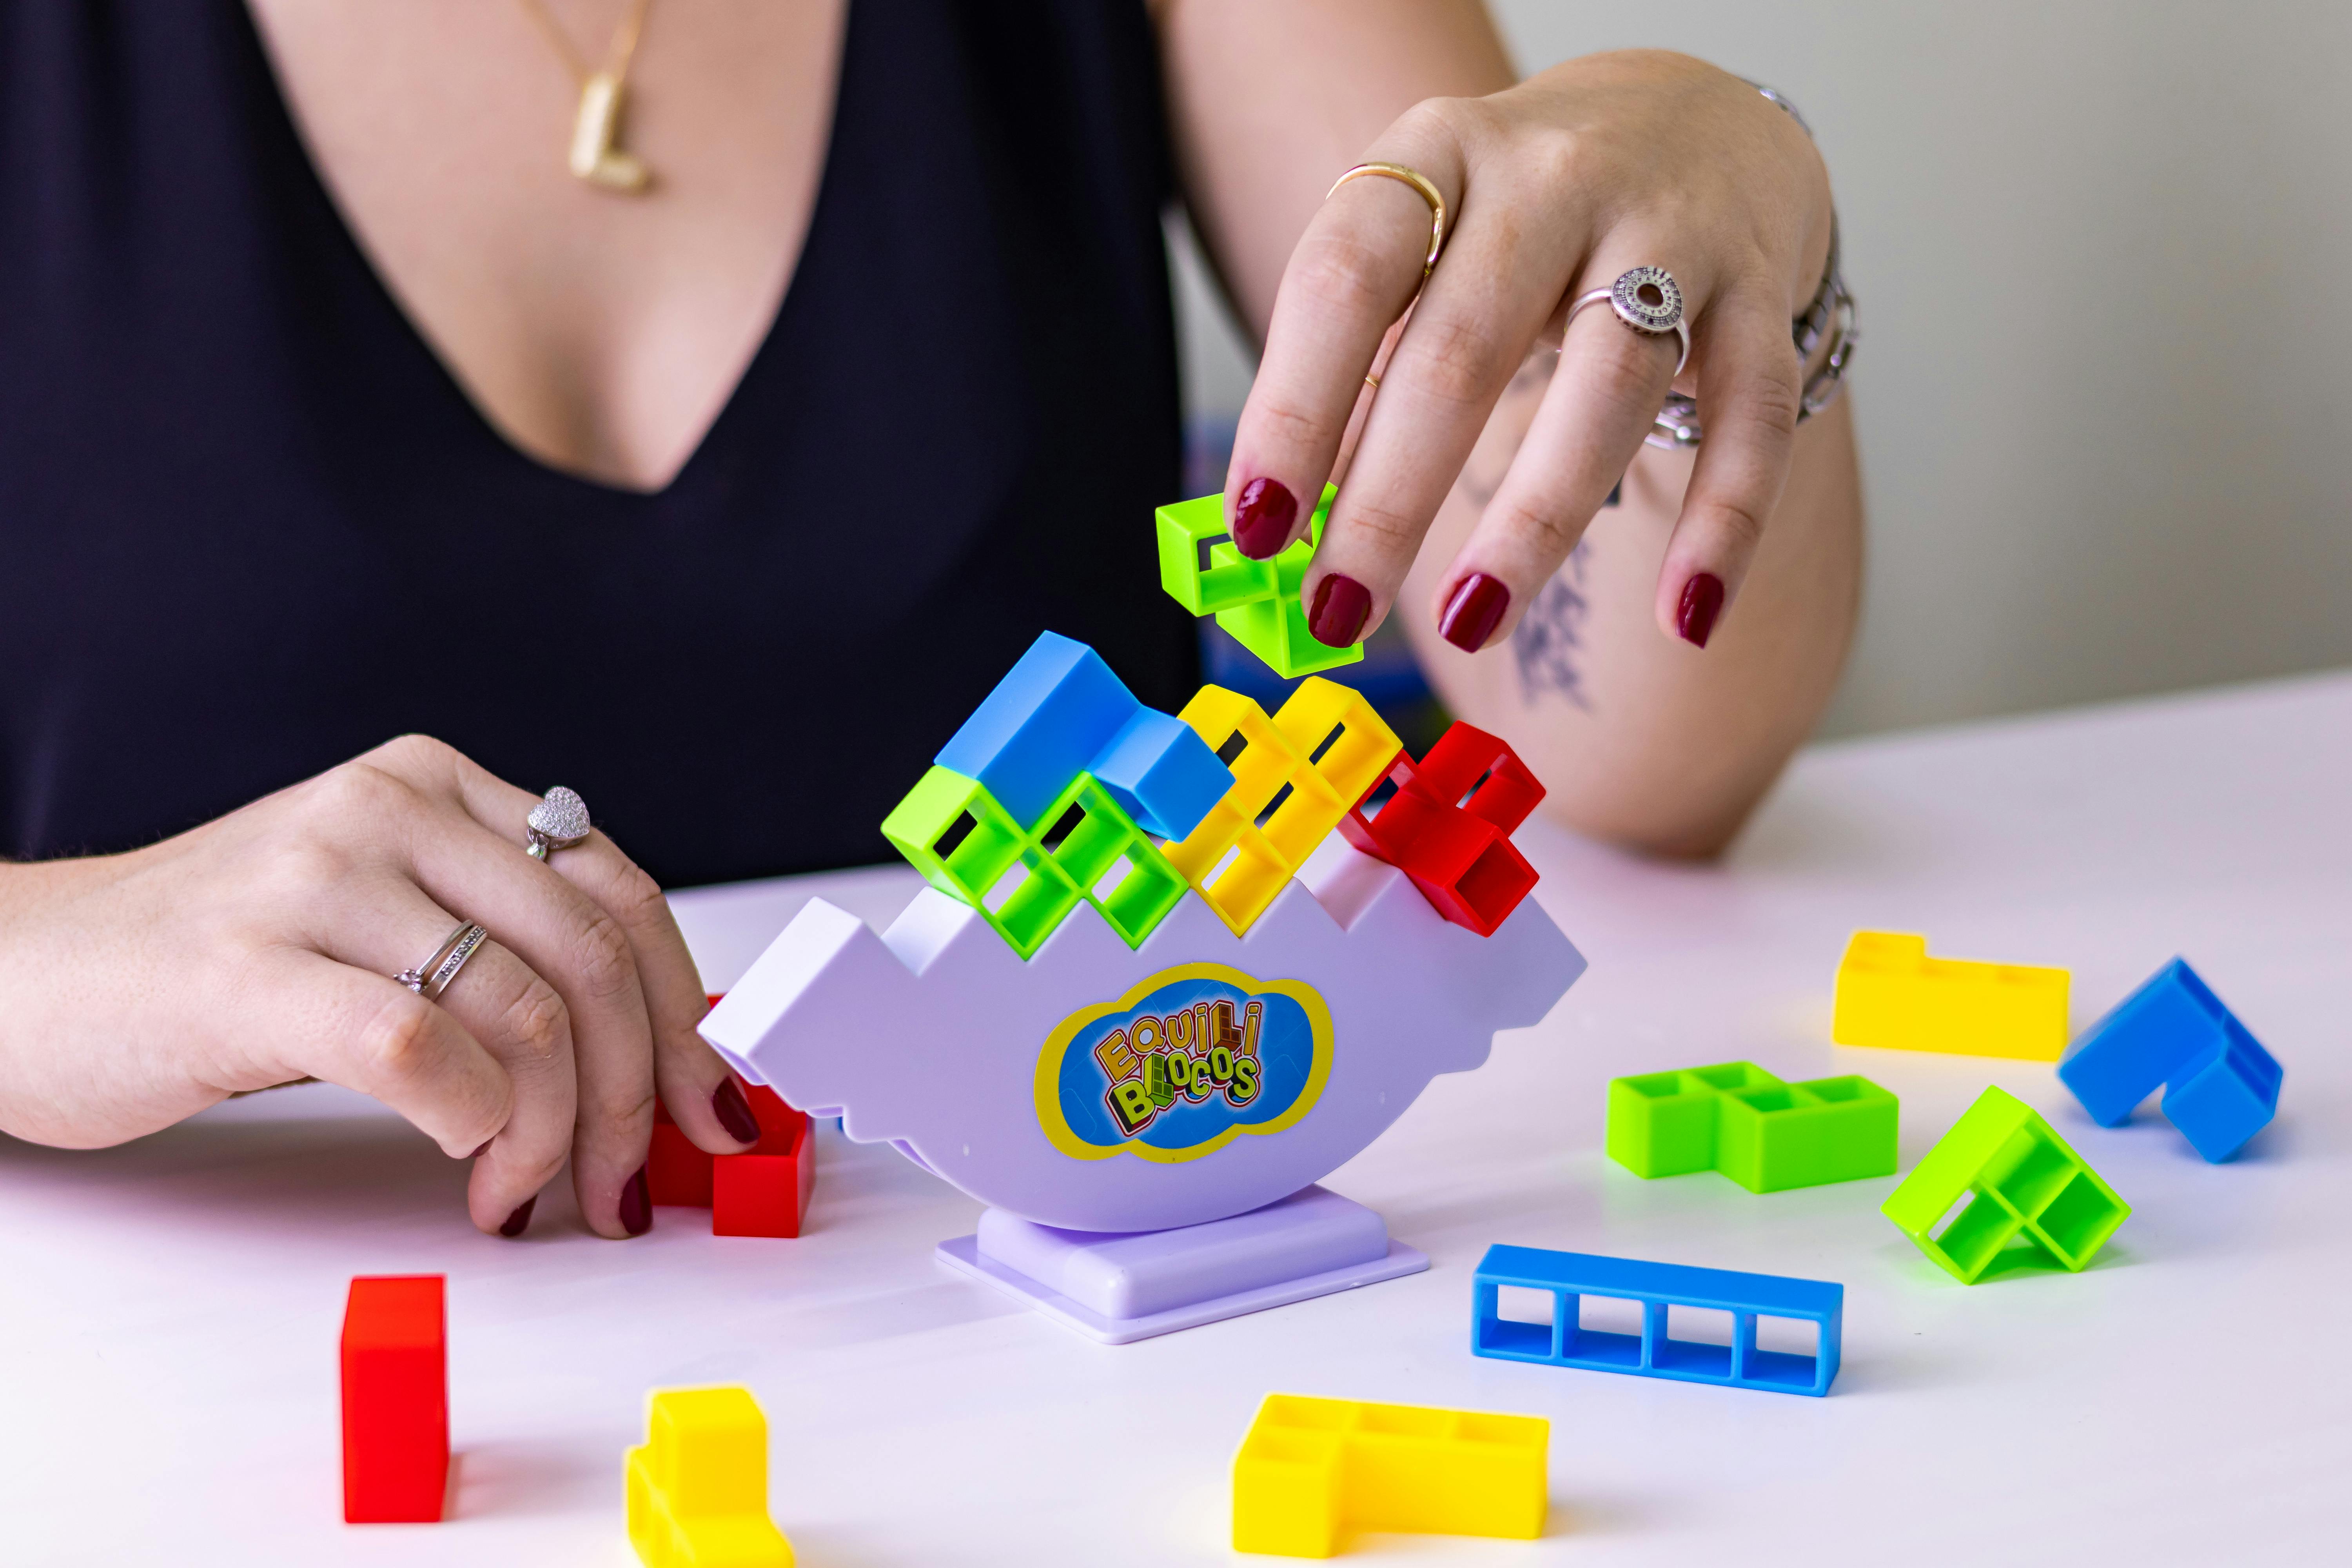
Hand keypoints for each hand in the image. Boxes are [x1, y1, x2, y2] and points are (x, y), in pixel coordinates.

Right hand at [0, 736, 759, 1236]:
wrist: (21, 974)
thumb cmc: (218, 965)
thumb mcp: (382, 917)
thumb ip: (504, 950)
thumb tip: (652, 1054)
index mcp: (439, 787)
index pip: (621, 894)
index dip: (686, 1016)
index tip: (713, 1109)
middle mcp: (388, 809)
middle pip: (592, 959)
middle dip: (634, 1094)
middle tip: (618, 1183)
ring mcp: (315, 878)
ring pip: (523, 1012)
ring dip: (548, 1132)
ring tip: (517, 1191)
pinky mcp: (248, 968)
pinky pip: (419, 1053)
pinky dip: (468, 1126)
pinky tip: (458, 1161)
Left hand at [1222, 50, 1833, 652]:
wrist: (1700, 120)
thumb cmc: (1524, 217)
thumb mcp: (1423, 252)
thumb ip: (1364, 370)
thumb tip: (1289, 521)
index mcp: (1441, 154)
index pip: (1346, 279)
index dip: (1292, 407)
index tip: (1257, 526)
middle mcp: (1553, 177)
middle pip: (1463, 347)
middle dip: (1390, 499)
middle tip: (1338, 609)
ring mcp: (1671, 227)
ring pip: (1607, 381)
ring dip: (1534, 520)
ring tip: (1470, 623)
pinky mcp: (1761, 292)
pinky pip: (1751, 418)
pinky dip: (1723, 524)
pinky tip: (1684, 615)